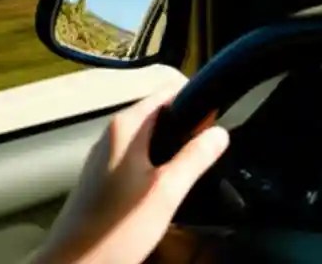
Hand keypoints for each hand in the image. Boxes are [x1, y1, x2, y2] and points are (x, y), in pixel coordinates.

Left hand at [32, 84, 229, 263]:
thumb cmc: (116, 229)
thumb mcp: (167, 191)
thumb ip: (195, 158)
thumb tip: (219, 133)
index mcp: (126, 128)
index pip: (166, 93)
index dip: (195, 101)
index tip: (214, 121)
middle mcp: (112, 135)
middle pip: (158, 115)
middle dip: (186, 128)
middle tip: (207, 152)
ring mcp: (104, 157)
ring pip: (149, 139)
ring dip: (172, 149)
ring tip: (190, 173)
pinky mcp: (102, 179)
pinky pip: (137, 159)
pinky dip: (156, 165)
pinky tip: (165, 190)